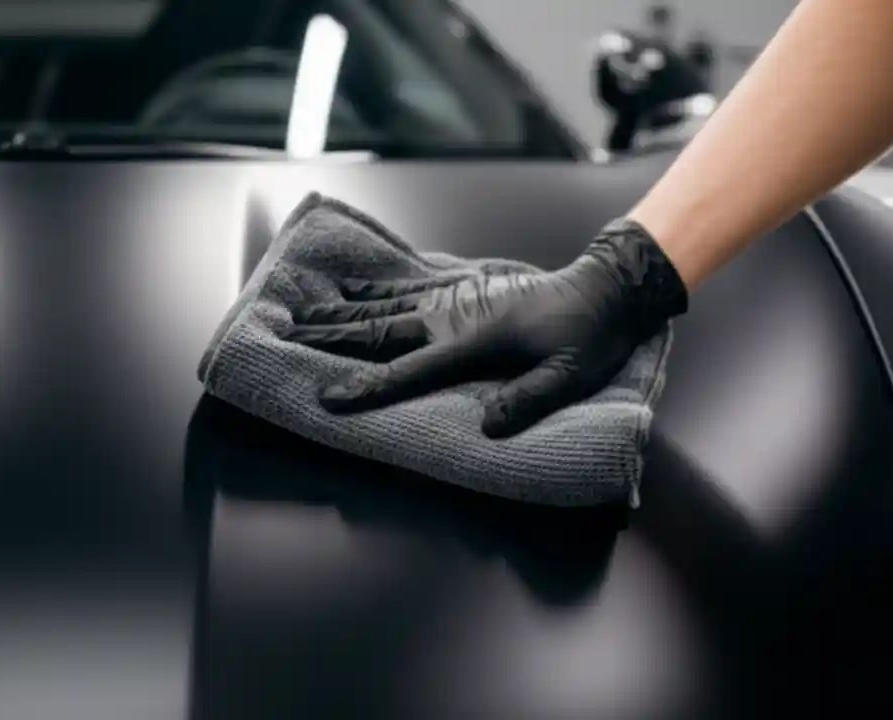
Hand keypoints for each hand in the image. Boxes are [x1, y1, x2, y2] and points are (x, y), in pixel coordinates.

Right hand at [286, 219, 687, 437]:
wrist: (604, 289)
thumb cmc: (588, 336)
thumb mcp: (570, 376)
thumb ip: (530, 400)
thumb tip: (488, 428)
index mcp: (475, 343)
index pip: (411, 370)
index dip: (369, 387)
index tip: (329, 397)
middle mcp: (455, 318)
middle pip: (382, 332)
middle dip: (333, 339)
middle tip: (288, 338)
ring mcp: (457, 300)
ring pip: (388, 308)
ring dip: (344, 313)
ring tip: (304, 314)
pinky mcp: (464, 290)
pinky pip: (411, 288)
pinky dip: (377, 289)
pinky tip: (353, 287)